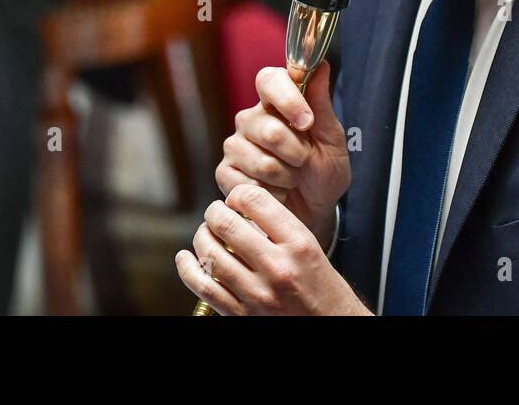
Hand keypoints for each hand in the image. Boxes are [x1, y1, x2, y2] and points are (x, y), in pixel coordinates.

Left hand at [175, 183, 371, 314]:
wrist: (332, 324)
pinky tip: (186, 259)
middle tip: (215, 212)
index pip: (255, 201)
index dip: (238, 194)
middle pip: (226, 224)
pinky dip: (188, 270)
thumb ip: (278, 226)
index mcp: (298, 244)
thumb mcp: (310, 247)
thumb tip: (241, 207)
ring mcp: (257, 294)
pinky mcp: (242, 315)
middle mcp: (277, 268)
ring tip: (206, 234)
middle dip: (214, 212)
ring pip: (210, 254)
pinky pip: (204, 288)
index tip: (235, 199)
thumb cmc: (322, 286)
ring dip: (201, 238)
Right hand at [217, 60, 349, 242]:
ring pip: (260, 160)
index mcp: (277, 102)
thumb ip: (322, 104)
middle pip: (268, 129)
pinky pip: (246, 183)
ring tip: (292, 178)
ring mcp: (235, 146)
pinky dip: (272, 193)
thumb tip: (320, 65)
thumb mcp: (332, 139)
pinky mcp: (225, 173)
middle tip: (305, 161)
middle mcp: (251, 119)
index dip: (287, 98)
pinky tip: (277, 192)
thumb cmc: (324, 171)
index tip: (307, 121)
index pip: (268, 79)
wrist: (314, 211)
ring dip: (286, 176)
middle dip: (297, 152)